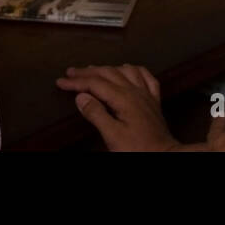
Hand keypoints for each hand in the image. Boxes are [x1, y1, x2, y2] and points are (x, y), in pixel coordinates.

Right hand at [56, 64, 180, 150]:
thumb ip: (96, 114)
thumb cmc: (139, 149)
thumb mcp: (112, 136)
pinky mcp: (153, 102)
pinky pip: (146, 77)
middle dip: (87, 72)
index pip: (95, 84)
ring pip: (126, 71)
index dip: (76, 82)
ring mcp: (146, 95)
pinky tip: (130, 69)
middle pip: (108, 73)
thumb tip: (81, 96)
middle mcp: (135, 92)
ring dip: (108, 68)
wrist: (164, 156)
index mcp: (124, 98)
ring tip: (95, 69)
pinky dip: (135, 70)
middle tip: (71, 73)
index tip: (61, 82)